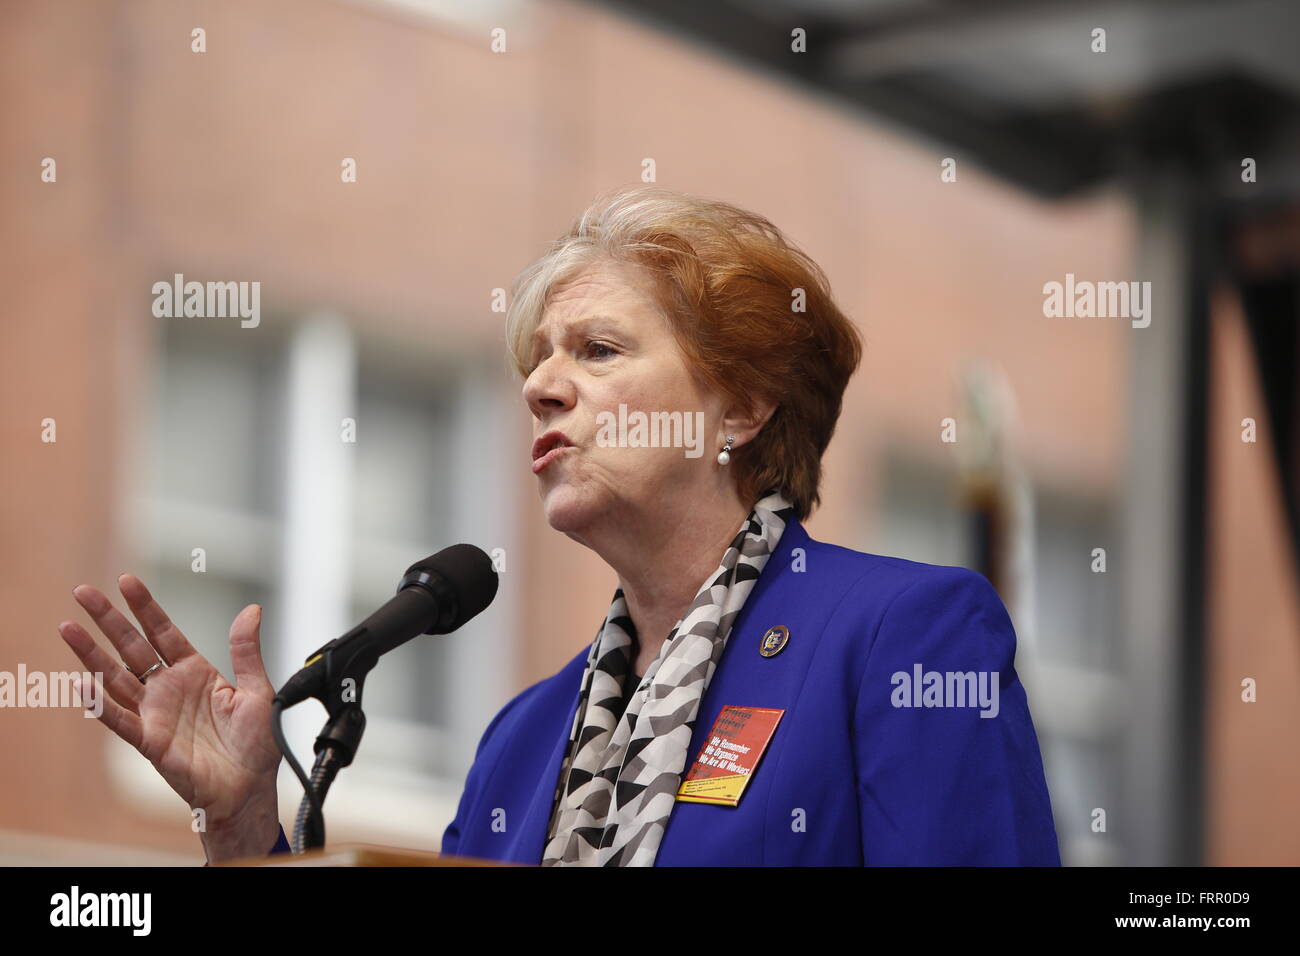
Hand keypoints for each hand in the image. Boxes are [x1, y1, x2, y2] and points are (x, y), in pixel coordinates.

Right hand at [58, 574, 282, 861]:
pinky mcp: (150, 741)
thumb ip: (246, 651)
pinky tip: (82, 684)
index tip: (127, 581)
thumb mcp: (257, 690)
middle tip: (83, 592)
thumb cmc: (255, 744)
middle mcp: (169, 689)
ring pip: (116, 678)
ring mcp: (155, 713)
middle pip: (132, 647)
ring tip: (69, 628)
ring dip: (91, 654)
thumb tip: (251, 610)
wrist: (250, 788)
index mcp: (195, 673)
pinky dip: (100, 704)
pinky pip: (121, 720)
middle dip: (108, 619)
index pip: (164, 632)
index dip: (145, 607)